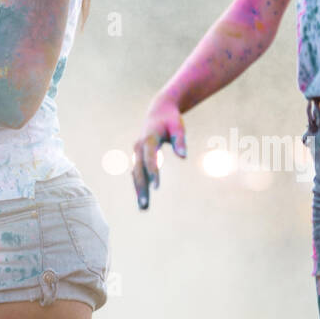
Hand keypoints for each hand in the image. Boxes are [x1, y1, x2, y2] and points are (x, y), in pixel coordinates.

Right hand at [131, 91, 187, 209]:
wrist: (158, 110)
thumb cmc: (171, 119)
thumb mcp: (178, 126)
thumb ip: (180, 141)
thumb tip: (183, 157)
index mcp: (148, 139)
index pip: (149, 159)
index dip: (153, 173)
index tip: (157, 187)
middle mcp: (139, 147)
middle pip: (138, 171)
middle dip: (141, 188)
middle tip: (145, 205)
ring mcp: (137, 151)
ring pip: (136, 174)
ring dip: (139, 190)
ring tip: (143, 208)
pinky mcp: (139, 155)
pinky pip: (137, 172)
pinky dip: (139, 185)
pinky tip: (142, 198)